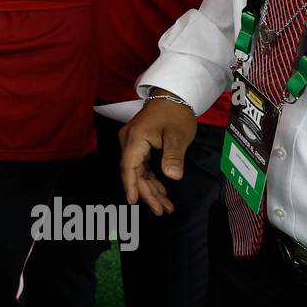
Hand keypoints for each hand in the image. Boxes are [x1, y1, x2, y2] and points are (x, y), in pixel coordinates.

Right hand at [117, 90, 197, 215]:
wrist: (174, 95)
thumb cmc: (176, 114)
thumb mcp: (178, 136)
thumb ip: (173, 156)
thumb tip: (172, 176)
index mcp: (135, 139)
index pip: (129, 167)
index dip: (131, 186)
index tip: (133, 203)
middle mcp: (128, 142)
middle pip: (134, 172)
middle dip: (147, 193)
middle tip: (161, 210)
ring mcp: (133, 143)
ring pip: (139, 171)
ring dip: (151, 188)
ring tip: (165, 206)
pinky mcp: (139, 144)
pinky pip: (142, 165)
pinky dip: (152, 179)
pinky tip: (161, 191)